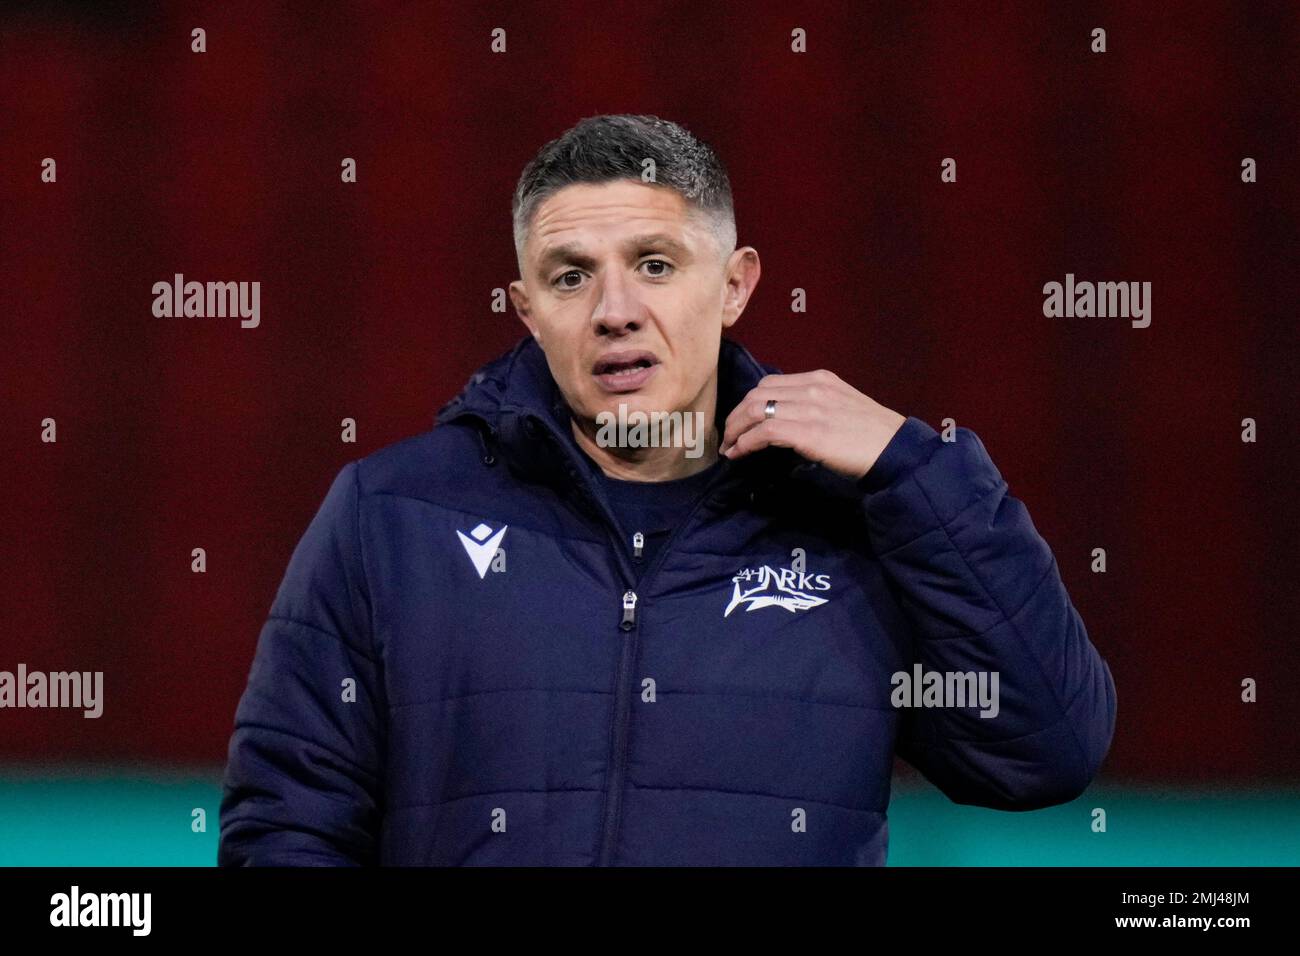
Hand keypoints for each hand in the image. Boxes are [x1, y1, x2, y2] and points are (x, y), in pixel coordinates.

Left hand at [719, 370, 906, 480]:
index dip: (748, 403)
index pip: (770, 384)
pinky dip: (746, 442)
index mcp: (820, 379)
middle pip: (757, 394)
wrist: (894, 451)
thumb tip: (785, 421)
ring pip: (755, 409)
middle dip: (736, 416)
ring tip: (730, 448)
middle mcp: (812, 388)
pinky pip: (764, 431)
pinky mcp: (808, 431)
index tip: (740, 421)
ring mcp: (810, 408)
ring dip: (735, 430)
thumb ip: (815, 405)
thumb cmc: (872, 437)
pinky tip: (740, 454)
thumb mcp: (842, 407)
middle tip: (728, 437)